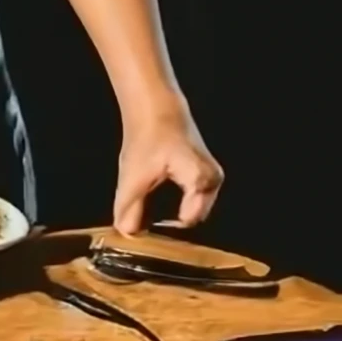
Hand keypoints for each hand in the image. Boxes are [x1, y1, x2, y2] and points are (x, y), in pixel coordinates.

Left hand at [113, 105, 223, 234]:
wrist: (155, 108)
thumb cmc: (148, 137)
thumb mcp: (133, 176)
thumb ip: (129, 208)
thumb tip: (127, 232)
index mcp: (203, 180)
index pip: (186, 222)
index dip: (162, 229)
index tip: (141, 227)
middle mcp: (214, 181)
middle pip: (189, 218)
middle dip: (165, 222)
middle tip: (140, 219)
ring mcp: (211, 178)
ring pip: (188, 209)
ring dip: (166, 211)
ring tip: (144, 207)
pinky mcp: (203, 175)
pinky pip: (188, 200)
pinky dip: (170, 202)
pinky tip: (152, 198)